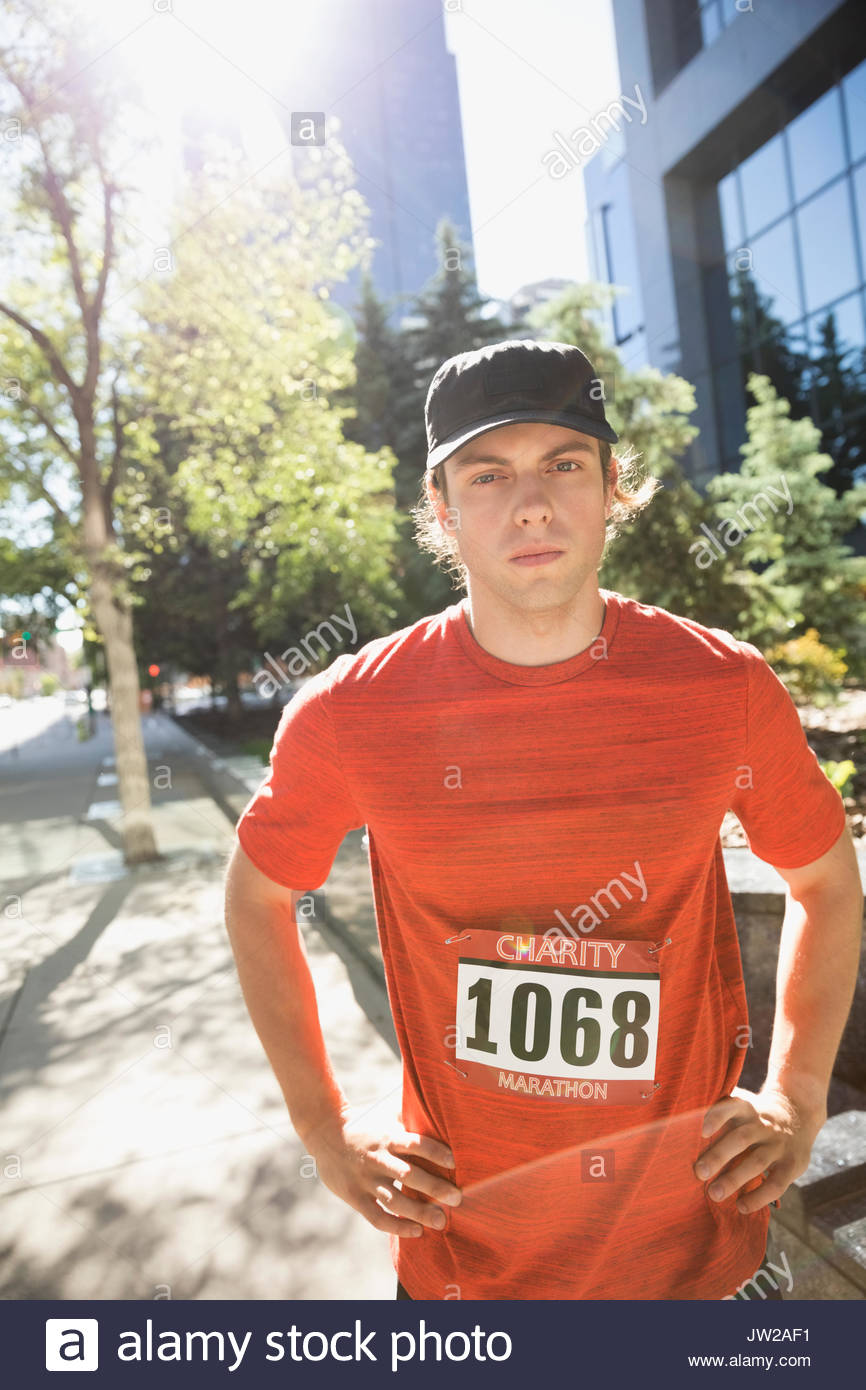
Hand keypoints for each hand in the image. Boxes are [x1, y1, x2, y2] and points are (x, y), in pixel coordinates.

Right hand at [303, 1114, 461, 1236]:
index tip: (455, 1163)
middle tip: (457, 1198)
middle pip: (409, 1175)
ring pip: (395, 1200)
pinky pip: (378, 1217)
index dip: (436, 1152)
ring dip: (420, 1212)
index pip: (415, 1144)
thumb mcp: (386, 1113)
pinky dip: (397, 1226)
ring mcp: (365, 1180)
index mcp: (388, 1137)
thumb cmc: (365, 1122)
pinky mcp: (355, 1197)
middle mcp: (378, 1159)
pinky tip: (416, 1231)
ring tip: (441, 1220)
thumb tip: (438, 1099)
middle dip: (435, 1188)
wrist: (324, 1131)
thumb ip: (410, 1113)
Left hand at [693, 1085, 825, 1213]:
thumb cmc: (754, 1116)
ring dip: (734, 1179)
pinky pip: (777, 1184)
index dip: (717, 1117)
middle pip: (741, 1138)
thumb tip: (678, 1127)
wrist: (797, 1114)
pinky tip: (741, 1206)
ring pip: (757, 1162)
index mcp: (747, 1108)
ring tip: (714, 1194)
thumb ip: (718, 1113)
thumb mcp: (741, 1107)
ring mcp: (779, 1145)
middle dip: (719, 1156)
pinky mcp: (793, 1164)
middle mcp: (763, 1124)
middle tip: (698, 1173)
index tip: (701, 1131)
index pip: (732, 1106)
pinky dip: (759, 1197)